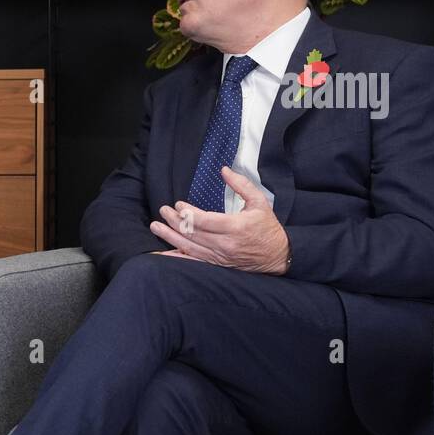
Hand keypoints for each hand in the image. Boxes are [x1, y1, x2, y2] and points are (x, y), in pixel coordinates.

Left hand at [147, 167, 290, 273]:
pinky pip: (193, 261)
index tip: (178, 204)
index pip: (205, 221)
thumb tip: (224, 170)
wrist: (278, 256)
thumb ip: (241, 185)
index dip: (188, 213)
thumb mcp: (259, 202)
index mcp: (236, 227)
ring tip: (155, 226)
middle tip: (163, 210)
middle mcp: (225, 244)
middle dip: (174, 221)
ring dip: (170, 236)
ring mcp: (219, 256)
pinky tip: (162, 253)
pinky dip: (176, 257)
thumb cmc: (268, 228)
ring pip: (189, 247)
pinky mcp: (217, 264)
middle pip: (193, 233)